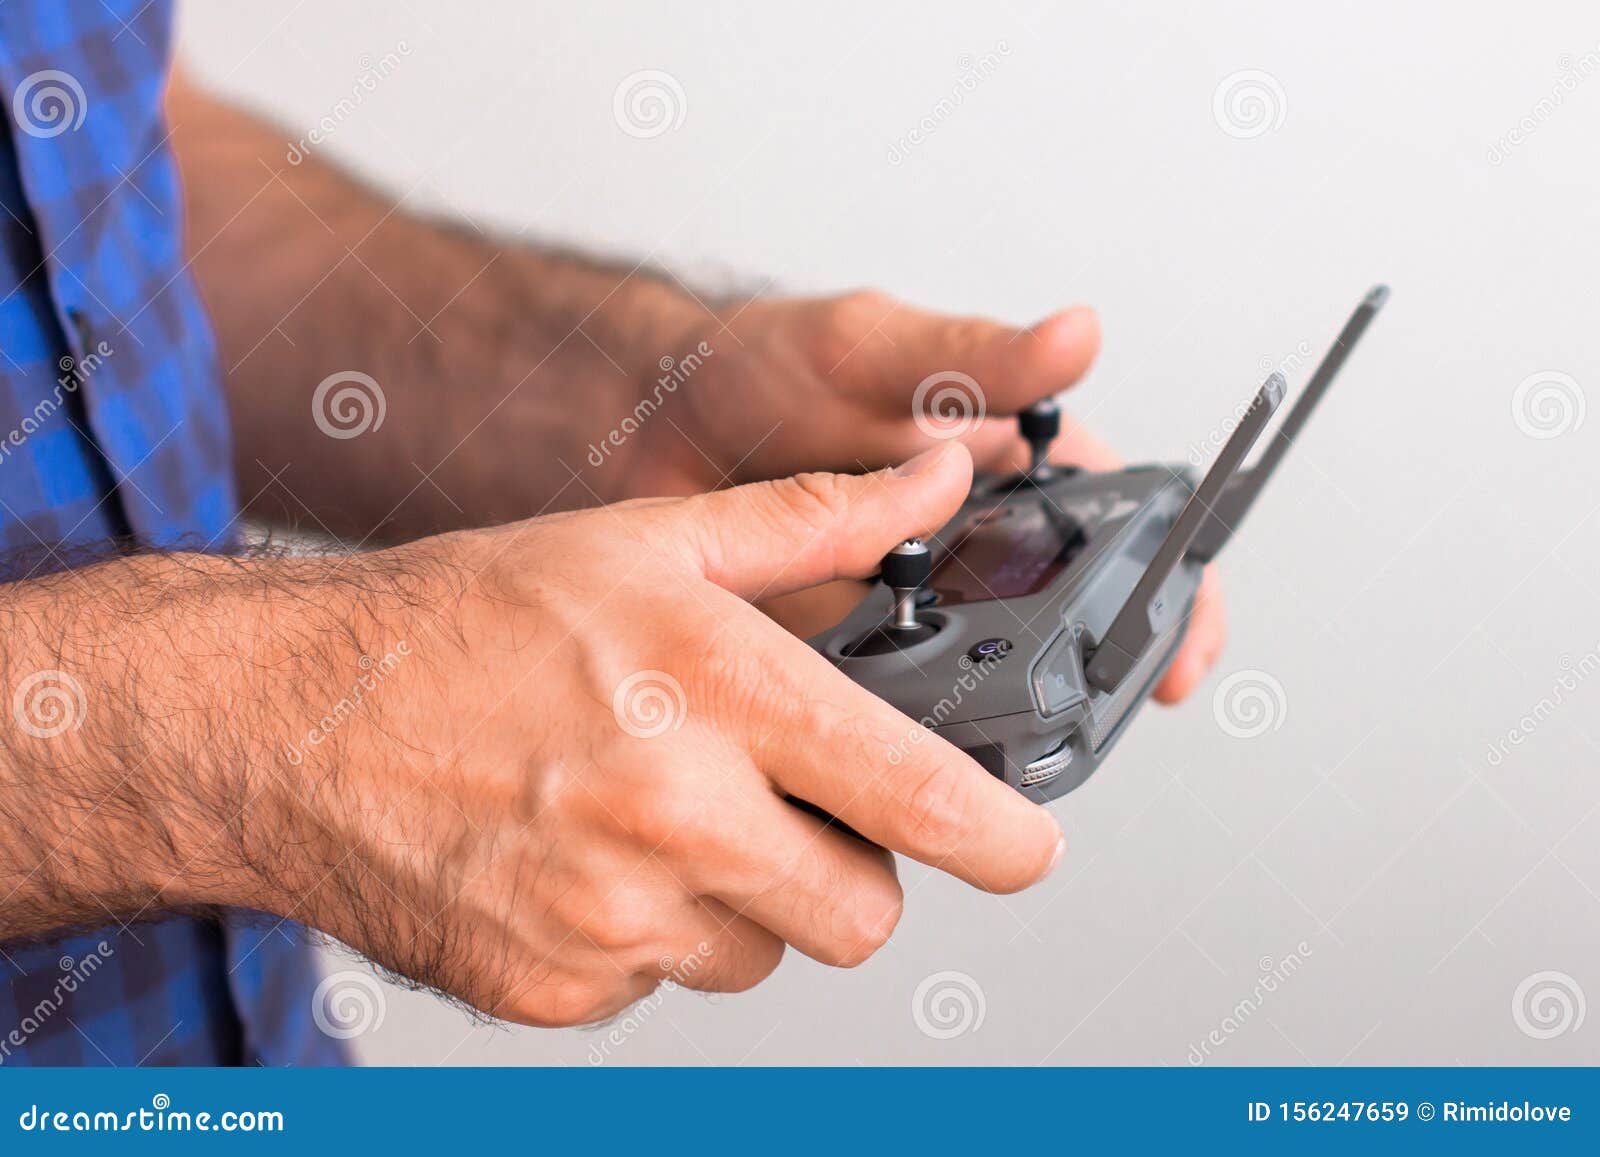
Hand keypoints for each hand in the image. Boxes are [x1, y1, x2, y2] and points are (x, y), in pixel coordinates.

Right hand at [240, 442, 1062, 1026]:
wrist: (284, 722)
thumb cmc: (458, 623)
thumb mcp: (646, 538)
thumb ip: (815, 520)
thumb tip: (938, 484)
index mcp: (717, 690)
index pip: (915, 795)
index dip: (1002, 836)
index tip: (1027, 846)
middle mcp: (675, 815)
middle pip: (861, 913)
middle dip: (855, 872)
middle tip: (794, 809)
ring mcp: (612, 917)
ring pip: (762, 953)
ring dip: (744, 900)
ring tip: (663, 814)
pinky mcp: (558, 988)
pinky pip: (663, 984)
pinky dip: (652, 933)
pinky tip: (588, 857)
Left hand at [624, 291, 1222, 701]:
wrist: (643, 421)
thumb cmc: (758, 362)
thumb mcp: (874, 348)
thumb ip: (974, 356)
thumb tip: (1076, 333)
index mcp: (995, 458)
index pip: (1111, 518)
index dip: (1163, 579)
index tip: (1185, 639)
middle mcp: (964, 536)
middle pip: (1063, 610)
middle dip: (1102, 666)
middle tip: (1115, 711)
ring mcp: (907, 601)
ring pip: (986, 667)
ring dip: (1009, 705)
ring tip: (1021, 739)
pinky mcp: (843, 650)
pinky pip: (894, 700)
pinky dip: (910, 728)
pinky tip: (912, 751)